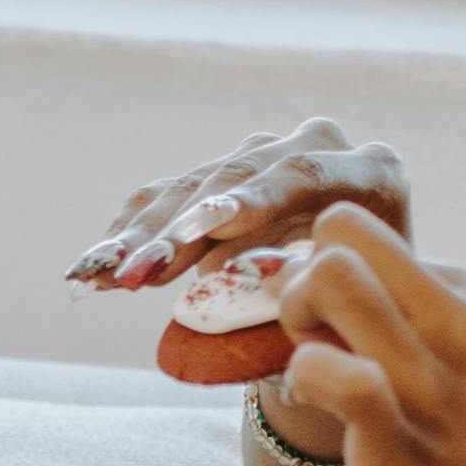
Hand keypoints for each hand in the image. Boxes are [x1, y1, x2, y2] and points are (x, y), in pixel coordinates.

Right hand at [70, 119, 409, 292]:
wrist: (360, 307)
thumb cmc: (371, 319)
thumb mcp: (351, 311)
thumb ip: (305, 297)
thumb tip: (250, 282)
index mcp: (373, 173)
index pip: (305, 176)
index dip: (253, 201)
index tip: (209, 225)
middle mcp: (318, 147)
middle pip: (238, 178)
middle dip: (181, 229)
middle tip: (139, 270)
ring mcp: (265, 156)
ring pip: (192, 188)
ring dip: (142, 238)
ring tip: (98, 275)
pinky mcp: (221, 177)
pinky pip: (166, 200)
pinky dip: (131, 237)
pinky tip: (91, 270)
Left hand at [276, 212, 465, 465]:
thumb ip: (458, 342)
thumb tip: (382, 325)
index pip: (380, 243)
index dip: (345, 286)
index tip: (348, 336)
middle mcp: (465, 322)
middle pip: (341, 233)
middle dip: (303, 277)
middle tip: (312, 339)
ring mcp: (435, 381)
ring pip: (326, 277)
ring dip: (293, 320)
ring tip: (315, 374)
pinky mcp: (404, 448)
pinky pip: (328, 373)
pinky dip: (305, 383)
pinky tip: (320, 414)